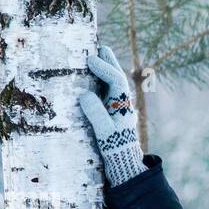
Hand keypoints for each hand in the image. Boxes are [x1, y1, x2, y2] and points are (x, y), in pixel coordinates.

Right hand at [77, 44, 146, 185]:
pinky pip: (104, 90)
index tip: (91, 59)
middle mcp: (121, 102)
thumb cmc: (114, 147)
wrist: (121, 161)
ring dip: (104, 68)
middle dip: (109, 62)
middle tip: (100, 48)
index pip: (116, 80)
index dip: (104, 68)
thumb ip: (97, 114)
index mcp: (123, 105)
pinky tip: (88, 74)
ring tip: (96, 53)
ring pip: (111, 82)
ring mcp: (115, 105)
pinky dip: (98, 80)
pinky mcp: (108, 111)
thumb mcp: (105, 132)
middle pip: (117, 77)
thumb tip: (85, 95)